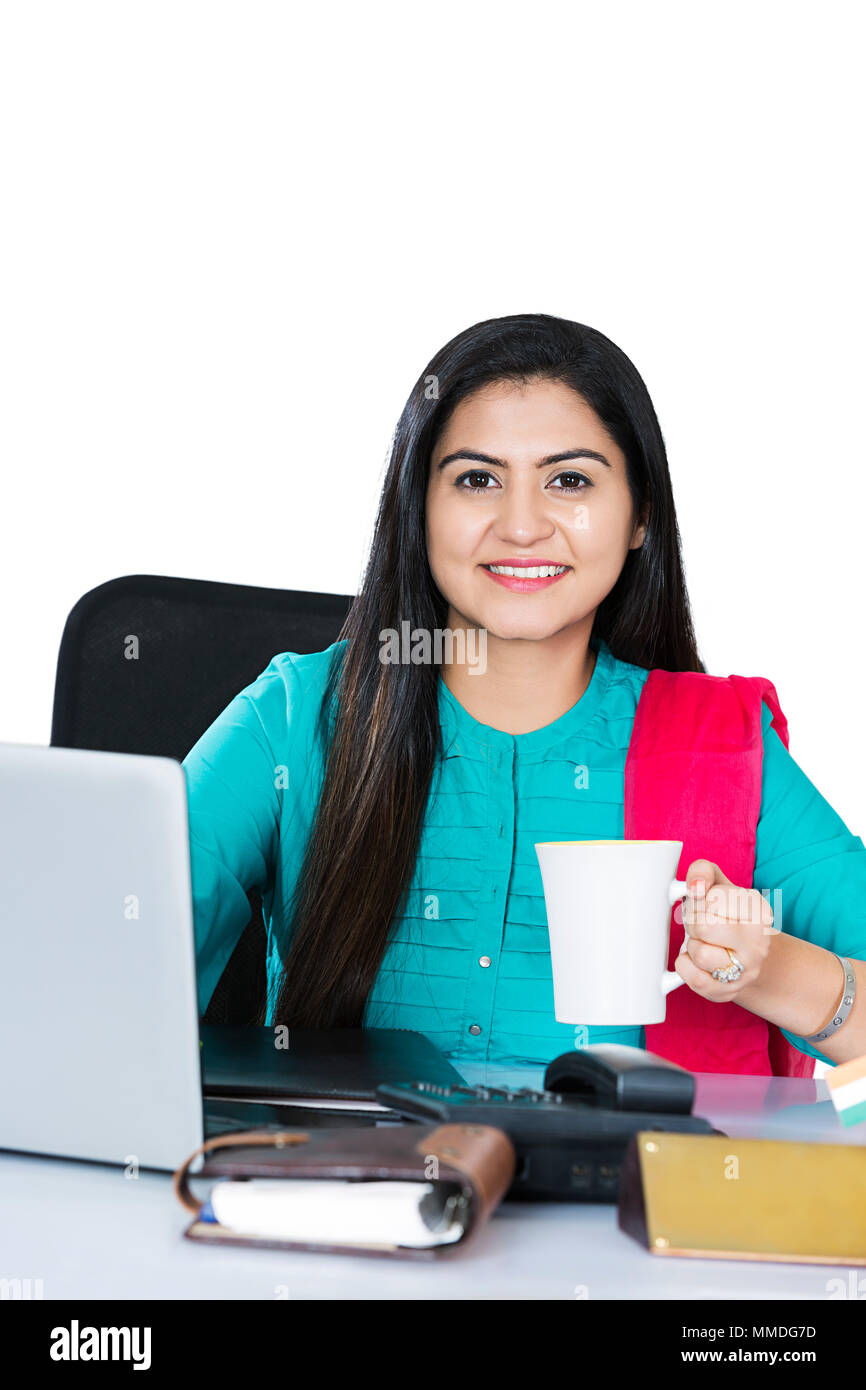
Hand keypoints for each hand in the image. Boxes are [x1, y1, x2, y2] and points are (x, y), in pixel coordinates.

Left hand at [674, 858, 776, 1001]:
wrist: (745, 955)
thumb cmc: (725, 915)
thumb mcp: (718, 885)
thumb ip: (703, 871)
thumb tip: (694, 884)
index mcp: (757, 909)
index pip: (711, 898)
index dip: (698, 900)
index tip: (706, 904)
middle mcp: (758, 941)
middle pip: (702, 926)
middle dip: (692, 922)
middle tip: (700, 925)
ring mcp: (747, 969)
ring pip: (699, 954)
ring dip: (691, 945)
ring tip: (702, 942)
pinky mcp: (729, 991)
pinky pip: (694, 979)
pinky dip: (685, 966)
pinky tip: (695, 960)